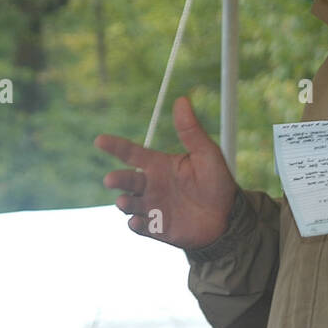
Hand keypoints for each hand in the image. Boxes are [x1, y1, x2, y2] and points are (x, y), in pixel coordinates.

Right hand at [96, 96, 238, 248]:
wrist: (227, 217)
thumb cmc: (216, 182)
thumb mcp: (206, 153)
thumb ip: (190, 130)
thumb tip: (181, 100)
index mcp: (159, 165)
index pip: (132, 153)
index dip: (115, 146)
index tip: (99, 140)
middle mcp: (152, 185)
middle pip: (127, 180)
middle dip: (117, 180)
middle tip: (111, 180)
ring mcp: (153, 207)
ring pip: (129, 204)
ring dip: (124, 203)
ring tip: (124, 201)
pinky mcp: (158, 228)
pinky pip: (141, 226)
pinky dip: (136, 224)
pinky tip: (136, 222)